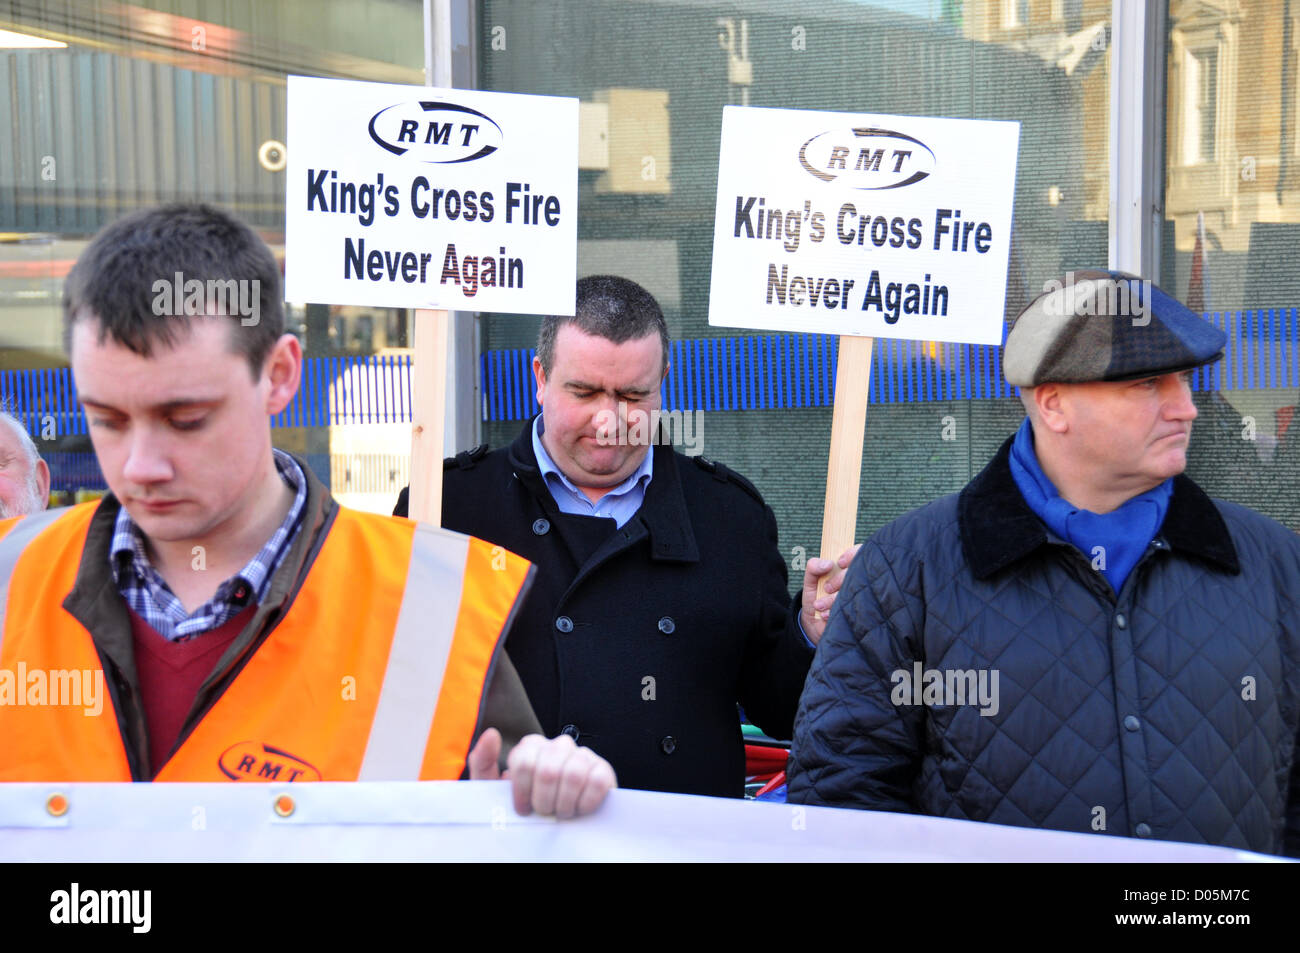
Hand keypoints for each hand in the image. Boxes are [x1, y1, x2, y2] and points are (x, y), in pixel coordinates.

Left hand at [467, 728, 616, 818]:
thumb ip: (483, 762)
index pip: (523, 761)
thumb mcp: (495, 789)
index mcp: (532, 746)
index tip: (523, 808)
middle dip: (543, 800)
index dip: (522, 791)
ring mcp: (583, 755)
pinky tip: (579, 808)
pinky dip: (585, 802)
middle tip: (544, 812)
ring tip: (561, 812)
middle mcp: (558, 745)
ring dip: (564, 803)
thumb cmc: (527, 804)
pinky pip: (596, 782)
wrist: (559, 823)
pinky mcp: (603, 770)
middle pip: (547, 771)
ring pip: (572, 775)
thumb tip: (491, 733)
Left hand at [799, 544, 861, 645]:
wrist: (815, 627)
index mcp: (849, 570)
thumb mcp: (810, 582)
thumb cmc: (817, 599)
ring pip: (855, 593)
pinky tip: (825, 616)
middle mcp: (860, 582)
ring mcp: (863, 598)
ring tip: (819, 606)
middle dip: (840, 580)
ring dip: (833, 599)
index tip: (839, 563)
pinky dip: (835, 612)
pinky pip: (854, 611)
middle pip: (860, 573)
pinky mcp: (862, 615)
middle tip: (826, 588)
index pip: (860, 553)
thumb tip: (828, 564)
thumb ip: (813, 568)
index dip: (852, 555)